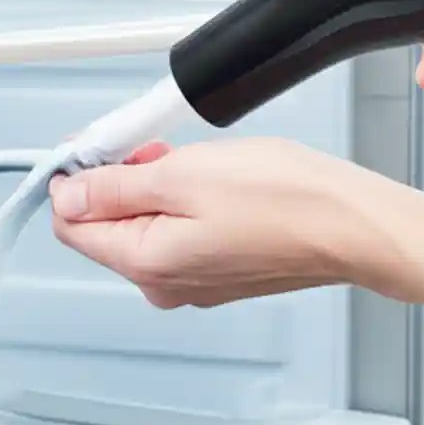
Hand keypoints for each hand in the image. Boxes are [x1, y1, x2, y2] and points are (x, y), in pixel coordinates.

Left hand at [48, 138, 382, 308]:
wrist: (353, 225)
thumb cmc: (284, 200)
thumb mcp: (182, 175)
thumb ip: (115, 186)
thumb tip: (70, 192)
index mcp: (146, 264)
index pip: (71, 225)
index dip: (75, 178)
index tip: (95, 144)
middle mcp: (165, 282)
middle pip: (108, 225)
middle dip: (118, 177)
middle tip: (149, 141)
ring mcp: (195, 279)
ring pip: (146, 223)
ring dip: (153, 184)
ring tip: (190, 156)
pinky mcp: (223, 269)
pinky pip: (181, 230)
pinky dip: (183, 199)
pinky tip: (211, 175)